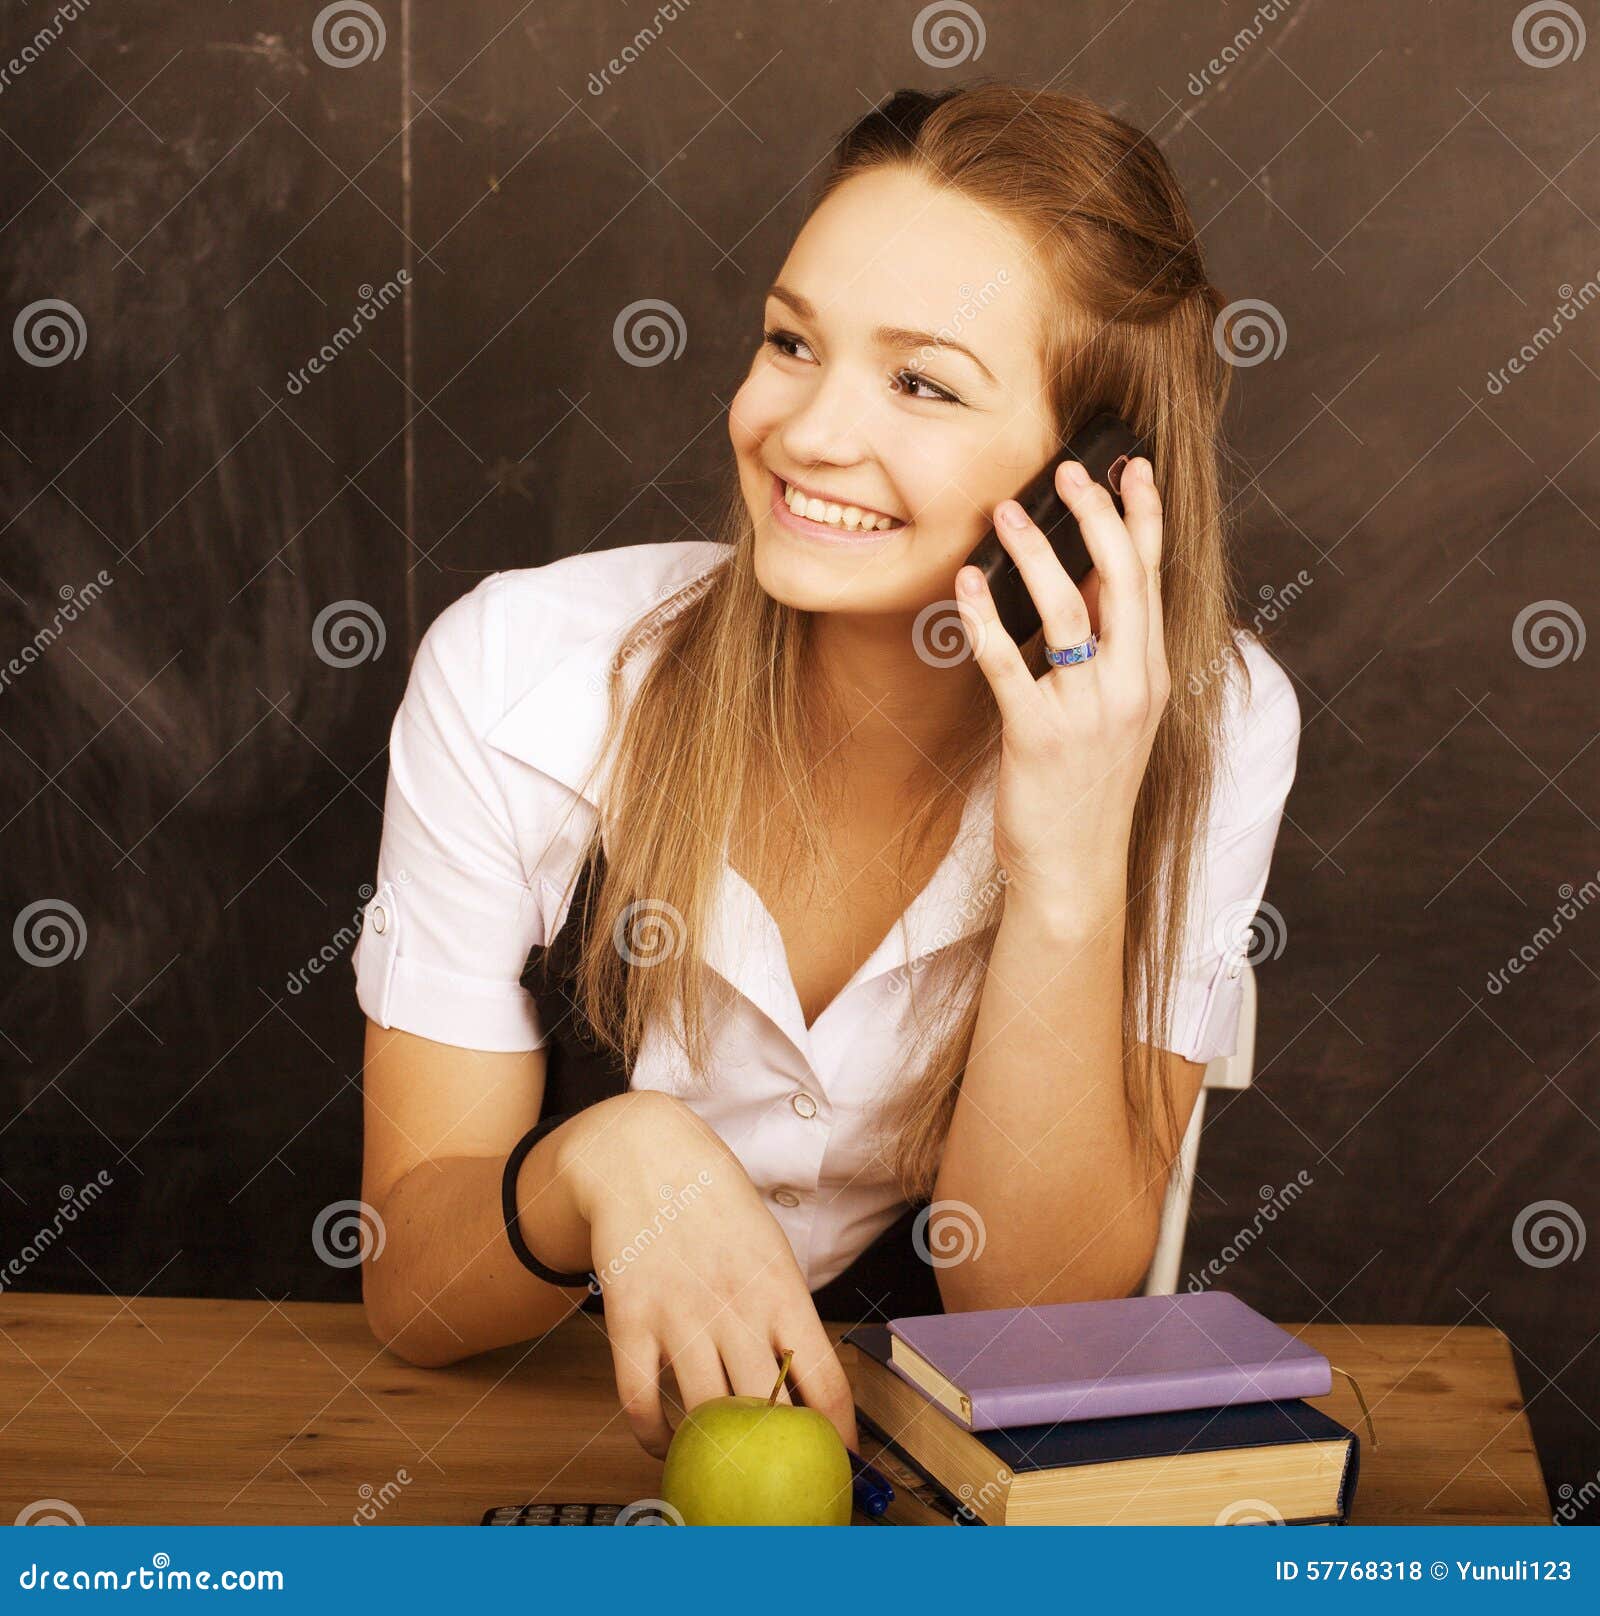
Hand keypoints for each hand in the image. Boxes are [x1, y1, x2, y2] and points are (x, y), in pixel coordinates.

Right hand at [561, 1091, 857, 1459]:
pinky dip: (653, 1435)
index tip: (841, 1461)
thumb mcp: (769, 1249)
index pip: (824, 1380)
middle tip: (778, 1475)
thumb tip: (809, 1381)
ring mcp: (680, 1316)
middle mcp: (734, 1308)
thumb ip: (784, 1313)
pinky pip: (640, 1402)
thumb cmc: (714, 1202)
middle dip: (777, 1454)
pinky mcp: (630, 1320)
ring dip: (716, 1449)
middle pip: (766, 1412)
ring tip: (723, 1462)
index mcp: (780, 1289)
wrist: (644, 1154)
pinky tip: (665, 1442)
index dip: (838, 1433)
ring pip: (706, 1415)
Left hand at [953, 455, 1169, 906]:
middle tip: (1067, 470)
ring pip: (1067, 611)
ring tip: (1004, 513)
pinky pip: (1008, 663)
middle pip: (1122, 579)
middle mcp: (1130, 686)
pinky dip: (984, 618)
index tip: (1132, 464)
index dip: (1145, 516)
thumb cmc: (1086, 787)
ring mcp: (1087, 712)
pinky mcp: (1039, 737)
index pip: (1154, 578)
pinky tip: (965, 583)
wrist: (1075, 867)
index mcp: (1150, 674)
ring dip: (1036, 553)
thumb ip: (1106, 651)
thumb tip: (1078, 580)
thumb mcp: (1113, 714)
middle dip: (1097, 514)